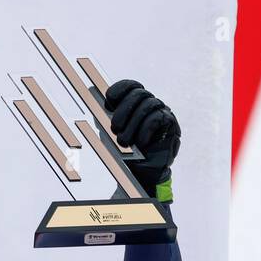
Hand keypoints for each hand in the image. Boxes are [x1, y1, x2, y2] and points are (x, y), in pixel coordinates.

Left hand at [103, 80, 180, 200]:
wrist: (143, 173)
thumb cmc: (126, 154)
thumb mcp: (111, 137)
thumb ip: (106, 123)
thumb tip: (91, 113)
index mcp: (135, 104)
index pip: (131, 86)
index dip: (121, 88)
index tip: (110, 98)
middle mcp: (149, 104)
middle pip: (139, 93)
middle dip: (124, 109)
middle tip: (115, 127)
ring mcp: (161, 112)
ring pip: (148, 105)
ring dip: (133, 124)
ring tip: (125, 141)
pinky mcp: (170, 123)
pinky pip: (158, 118)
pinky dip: (146, 130)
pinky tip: (140, 142)